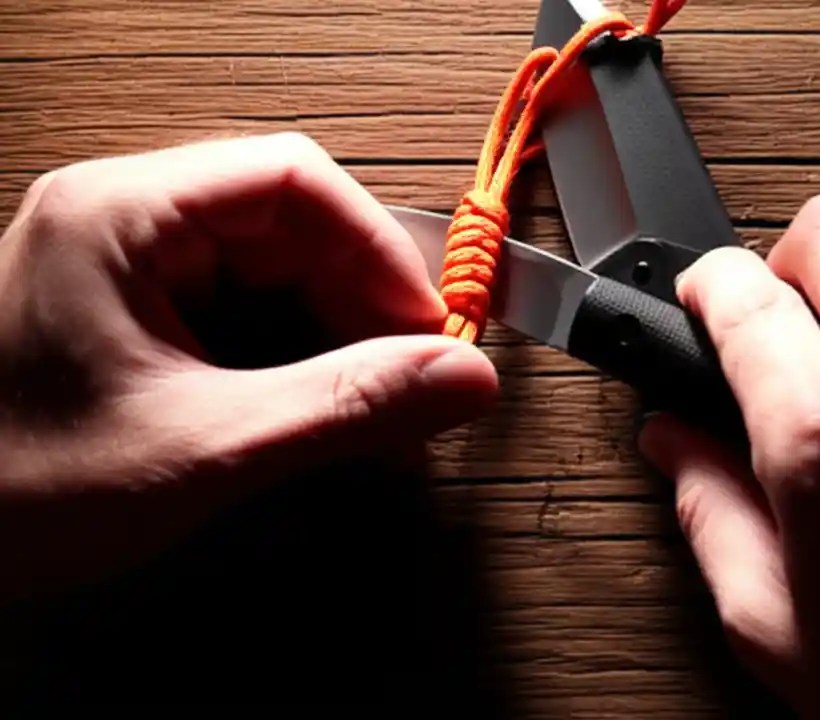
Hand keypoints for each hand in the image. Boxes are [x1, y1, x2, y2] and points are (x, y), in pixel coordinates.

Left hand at [0, 133, 496, 604]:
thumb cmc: (9, 488)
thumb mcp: (201, 446)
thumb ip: (342, 406)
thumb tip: (459, 376)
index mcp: (122, 215)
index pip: (294, 179)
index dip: (379, 250)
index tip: (428, 327)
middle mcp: (125, 224)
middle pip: (294, 226)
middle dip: (365, 304)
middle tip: (416, 382)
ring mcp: (129, 271)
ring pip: (278, 274)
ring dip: (341, 339)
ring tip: (380, 414)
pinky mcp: (137, 321)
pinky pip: (248, 317)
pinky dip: (301, 364)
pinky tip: (329, 416)